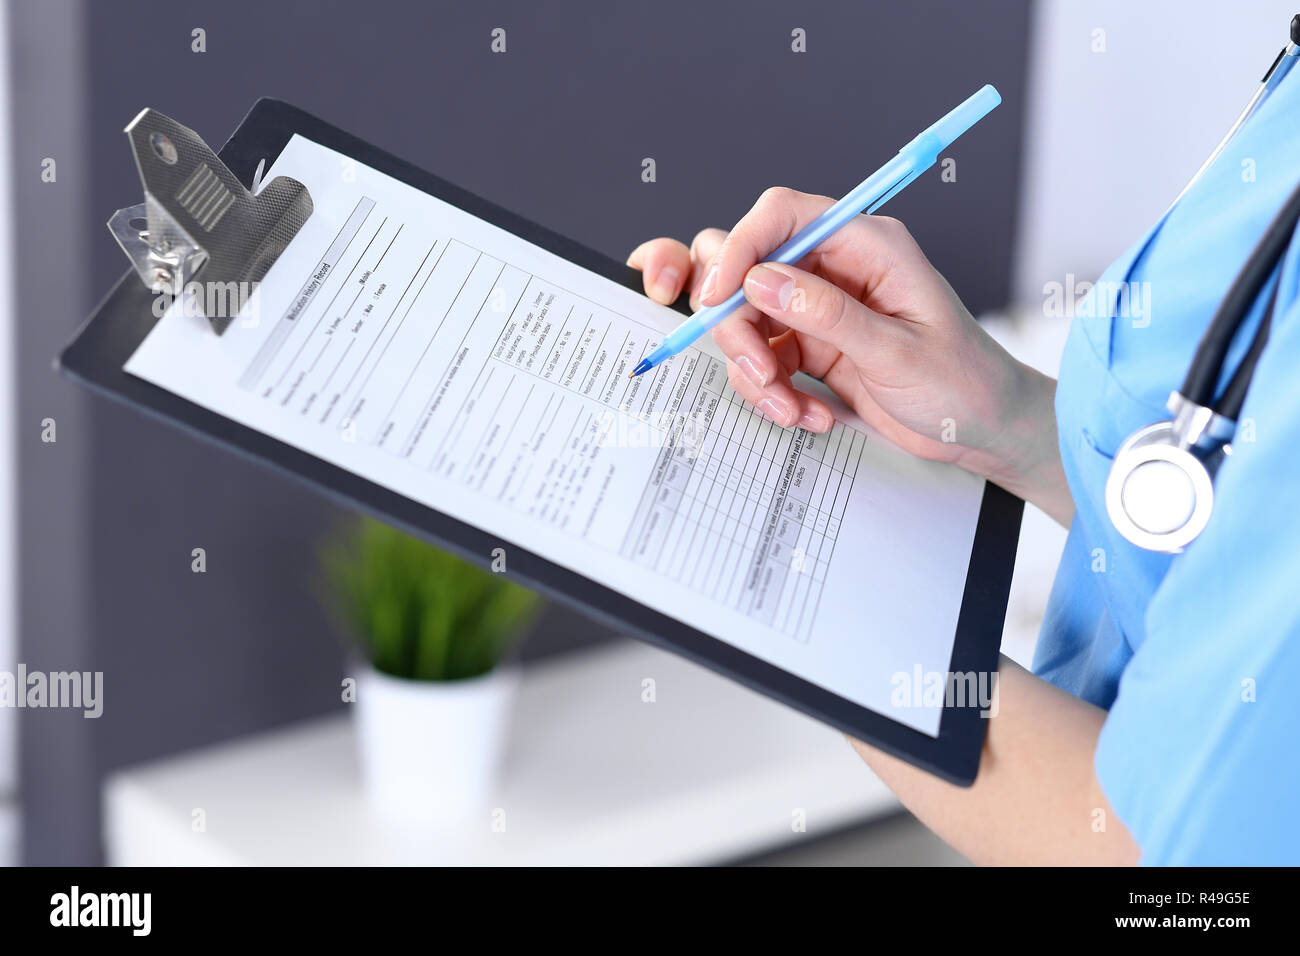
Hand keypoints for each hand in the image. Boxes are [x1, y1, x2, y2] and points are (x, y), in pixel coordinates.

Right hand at [628, 187, 1069, 521]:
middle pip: (748, 266)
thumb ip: (828, 315)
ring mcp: (819, 308)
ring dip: (754, 369)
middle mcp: (836, 269)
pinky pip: (761, 358)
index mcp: (868, 246)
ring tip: (789, 406)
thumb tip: (761, 281)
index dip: (740, 247)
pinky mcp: (810, 346)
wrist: (982, 431)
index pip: (783, 216)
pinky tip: (808, 414)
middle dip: (736, 321)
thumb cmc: (963, 383)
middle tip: (755, 368)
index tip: (717, 297)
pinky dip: (772, 392)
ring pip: (746, 318)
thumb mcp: (898, 351)